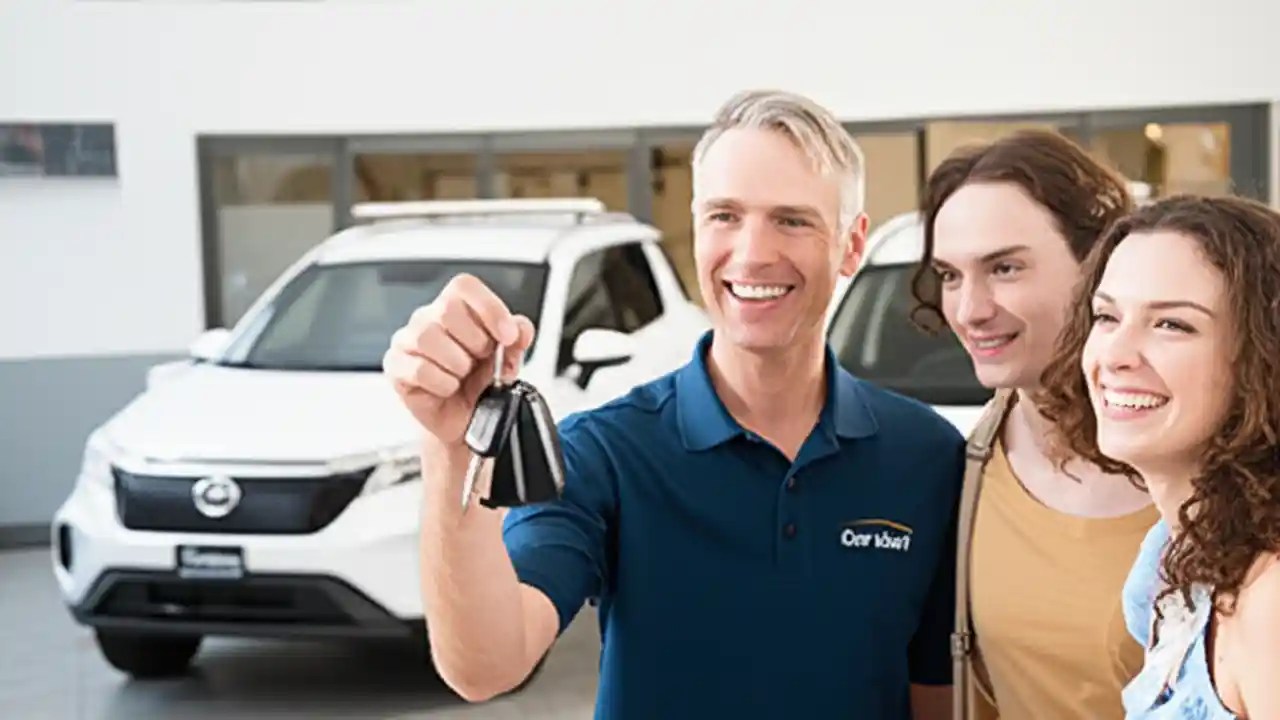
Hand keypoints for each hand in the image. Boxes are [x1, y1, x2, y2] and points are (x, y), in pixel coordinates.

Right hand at [383, 273, 535, 446]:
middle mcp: (427, 318)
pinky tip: (448, 387)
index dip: (490, 308)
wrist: (464, 421)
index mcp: (456, 307)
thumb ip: (517, 340)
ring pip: (429, 338)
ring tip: (462, 375)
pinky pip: (419, 369)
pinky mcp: (395, 367)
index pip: (464, 287)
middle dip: (475, 342)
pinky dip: (443, 383)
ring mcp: (407, 341)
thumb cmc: (479, 384)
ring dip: (457, 364)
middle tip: (479, 360)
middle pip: (447, 309)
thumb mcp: (507, 361)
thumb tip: (521, 328)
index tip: (507, 335)